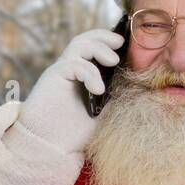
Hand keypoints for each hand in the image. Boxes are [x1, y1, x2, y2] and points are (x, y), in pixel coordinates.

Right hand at [14, 27, 123, 153]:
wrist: (48, 146)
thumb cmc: (72, 134)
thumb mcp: (101, 115)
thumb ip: (112, 100)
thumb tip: (136, 91)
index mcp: (81, 77)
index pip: (93, 50)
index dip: (108, 43)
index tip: (127, 46)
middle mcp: (70, 70)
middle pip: (84, 41)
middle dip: (103, 37)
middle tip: (121, 42)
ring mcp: (60, 72)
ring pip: (78, 46)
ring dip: (98, 48)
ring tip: (113, 61)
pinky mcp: (52, 77)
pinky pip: (73, 64)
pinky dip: (89, 73)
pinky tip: (98, 89)